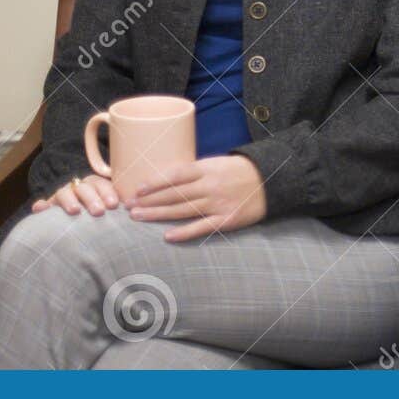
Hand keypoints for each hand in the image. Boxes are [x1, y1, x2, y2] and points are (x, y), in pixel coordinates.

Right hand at [33, 172, 118, 216]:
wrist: (85, 221)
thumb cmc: (103, 215)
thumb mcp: (112, 208)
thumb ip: (120, 206)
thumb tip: (134, 207)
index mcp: (94, 185)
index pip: (101, 184)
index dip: (107, 192)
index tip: (114, 205)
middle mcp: (78, 188)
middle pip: (84, 188)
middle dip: (92, 198)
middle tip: (99, 212)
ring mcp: (62, 197)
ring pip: (64, 193)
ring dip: (69, 200)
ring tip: (75, 210)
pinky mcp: (49, 207)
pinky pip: (43, 205)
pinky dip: (41, 206)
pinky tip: (39, 208)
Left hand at [127, 155, 267, 241]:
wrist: (271, 181)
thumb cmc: (240, 171)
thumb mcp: (217, 163)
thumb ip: (195, 172)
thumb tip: (167, 180)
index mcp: (207, 169)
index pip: (175, 175)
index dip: (154, 183)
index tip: (137, 189)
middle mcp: (210, 186)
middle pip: (174, 194)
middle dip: (149, 200)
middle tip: (128, 207)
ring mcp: (218, 203)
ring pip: (182, 210)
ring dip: (158, 214)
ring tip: (138, 217)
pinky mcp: (226, 220)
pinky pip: (201, 227)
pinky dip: (184, 232)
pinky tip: (167, 235)